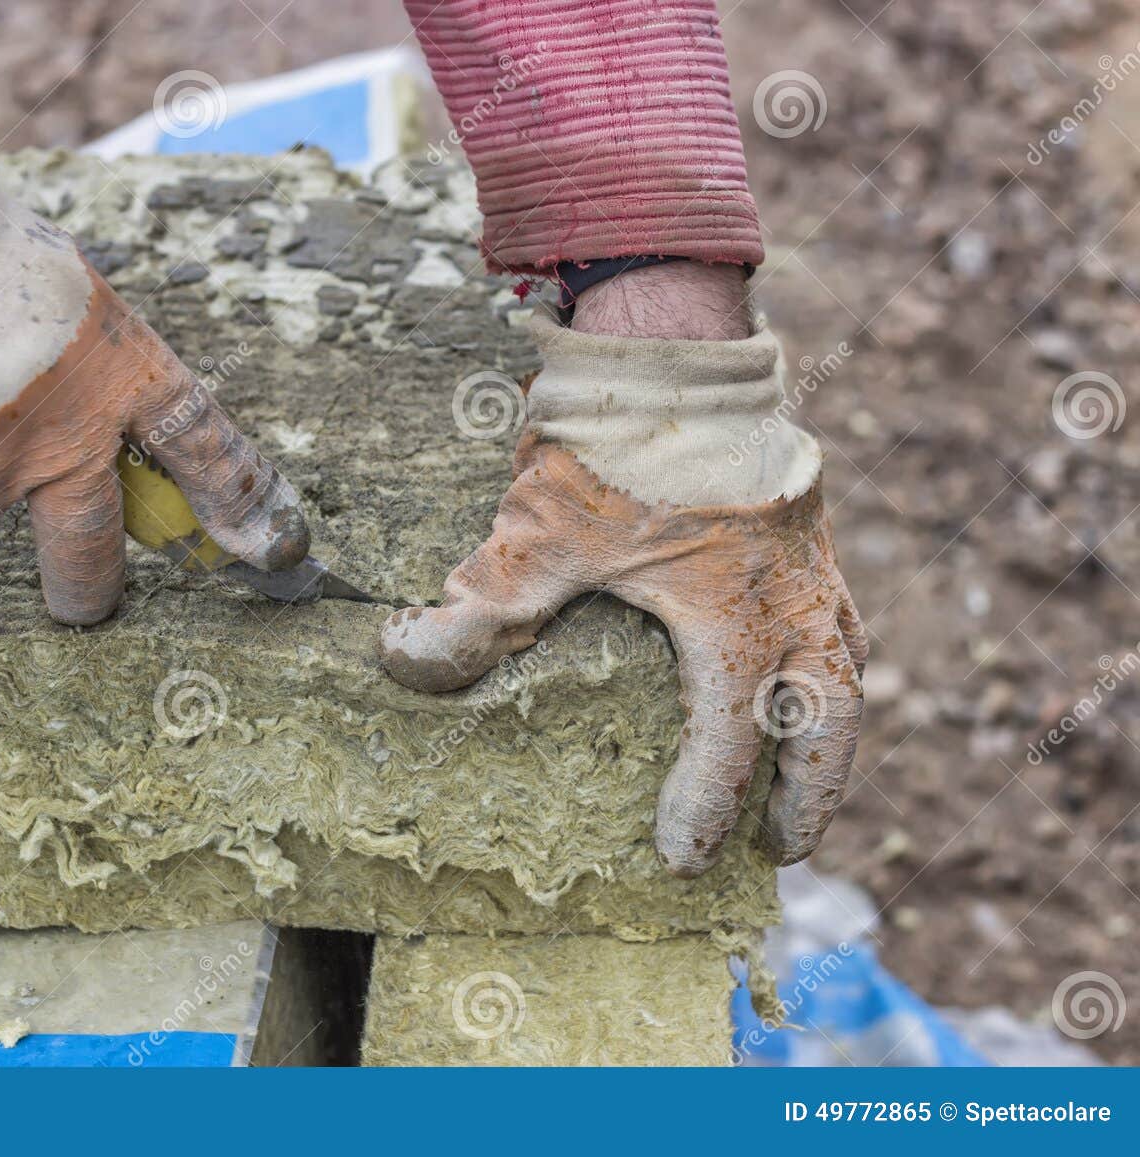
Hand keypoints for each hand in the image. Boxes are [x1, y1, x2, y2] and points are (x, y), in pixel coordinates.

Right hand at [0, 143, 307, 625]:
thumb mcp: (52, 279)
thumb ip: (80, 355)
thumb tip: (89, 417)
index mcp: (115, 364)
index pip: (202, 440)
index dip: (241, 497)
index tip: (273, 550)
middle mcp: (59, 434)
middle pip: (87, 545)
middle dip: (90, 588)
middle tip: (87, 607)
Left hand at [380, 272, 865, 875]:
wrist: (669, 336)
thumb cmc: (612, 437)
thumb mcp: (536, 532)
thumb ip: (478, 607)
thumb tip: (403, 663)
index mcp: (733, 615)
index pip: (729, 739)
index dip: (707, 805)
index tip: (684, 858)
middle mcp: (791, 594)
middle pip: (830, 718)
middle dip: (812, 793)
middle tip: (787, 851)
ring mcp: (810, 554)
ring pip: (849, 664)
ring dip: (830, 730)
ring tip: (809, 774)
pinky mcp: (806, 515)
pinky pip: (839, 606)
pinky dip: (826, 653)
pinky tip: (799, 662)